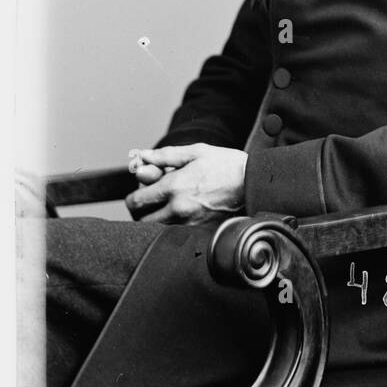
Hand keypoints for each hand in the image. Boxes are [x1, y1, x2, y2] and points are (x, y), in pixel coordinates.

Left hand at [125, 144, 247, 224]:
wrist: (253, 183)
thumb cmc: (225, 164)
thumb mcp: (196, 152)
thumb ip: (165, 155)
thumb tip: (142, 156)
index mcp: (174, 186)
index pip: (136, 201)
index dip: (133, 197)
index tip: (140, 194)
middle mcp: (179, 208)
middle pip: (142, 221)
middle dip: (141, 212)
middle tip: (149, 203)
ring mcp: (190, 223)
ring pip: (157, 230)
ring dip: (155, 221)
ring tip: (165, 208)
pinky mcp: (201, 232)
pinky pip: (176, 234)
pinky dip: (172, 227)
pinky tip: (181, 215)